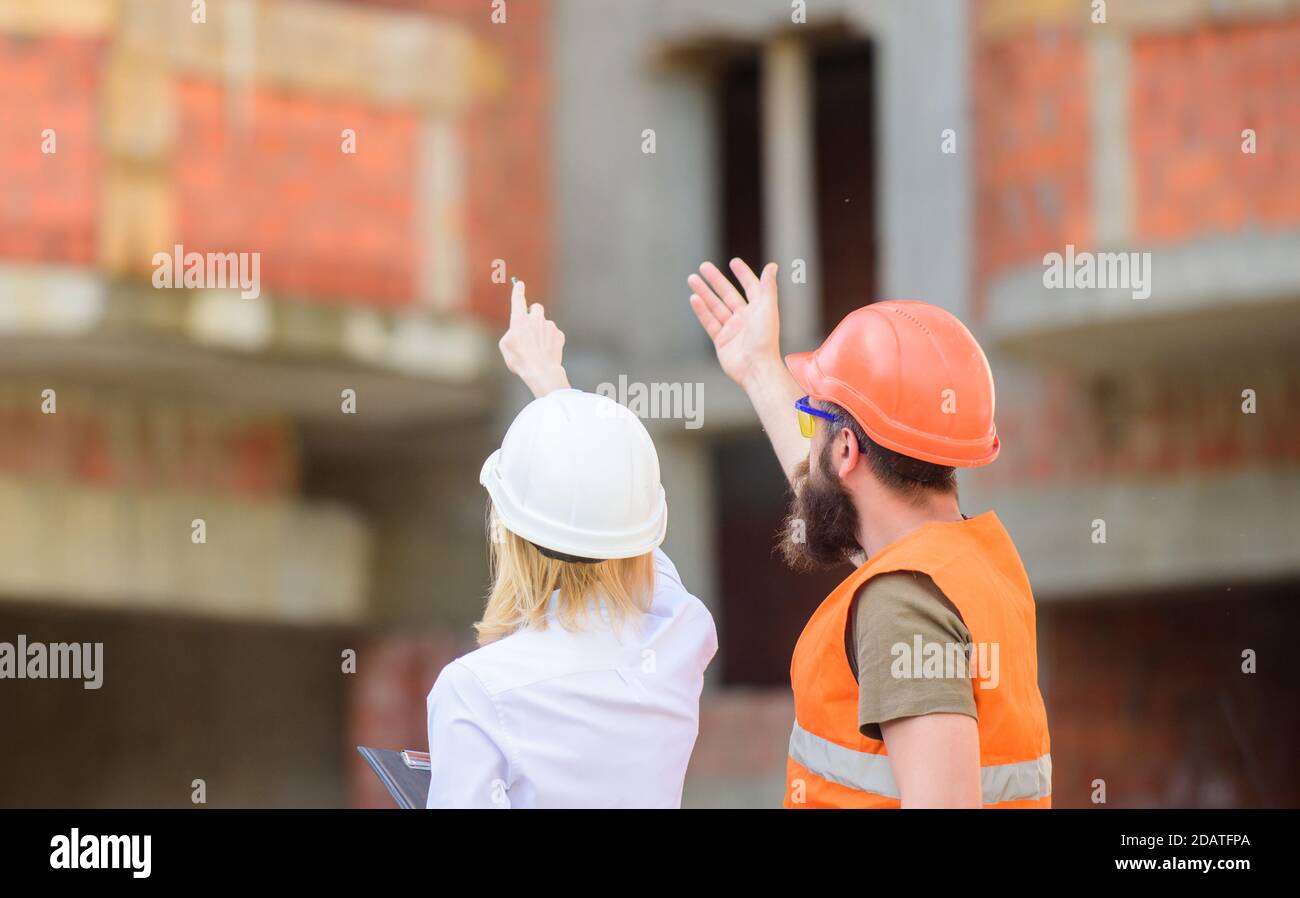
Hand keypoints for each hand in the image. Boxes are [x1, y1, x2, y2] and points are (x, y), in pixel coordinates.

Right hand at [498, 278, 570, 397]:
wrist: (541, 371)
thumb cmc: (520, 360)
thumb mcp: (505, 347)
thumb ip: (511, 334)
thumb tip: (518, 331)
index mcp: (519, 320)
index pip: (518, 300)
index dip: (518, 291)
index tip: (519, 284)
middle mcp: (535, 319)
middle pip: (536, 308)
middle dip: (533, 313)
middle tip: (530, 326)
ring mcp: (549, 326)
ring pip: (545, 324)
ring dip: (541, 331)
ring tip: (537, 349)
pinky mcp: (559, 334)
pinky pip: (553, 334)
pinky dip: (550, 340)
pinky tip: (546, 352)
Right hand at [688, 258, 781, 388]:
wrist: (756, 368)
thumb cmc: (765, 339)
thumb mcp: (768, 308)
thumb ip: (768, 286)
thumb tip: (772, 265)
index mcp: (759, 310)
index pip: (750, 287)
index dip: (743, 274)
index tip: (733, 262)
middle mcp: (745, 318)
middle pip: (728, 294)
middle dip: (716, 280)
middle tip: (703, 266)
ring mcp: (732, 329)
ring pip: (715, 306)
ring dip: (704, 292)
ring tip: (692, 278)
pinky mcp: (721, 341)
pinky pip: (710, 322)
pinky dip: (701, 310)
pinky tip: (694, 298)